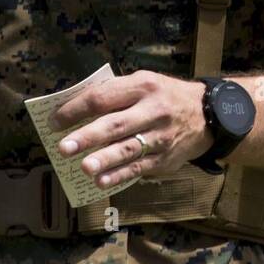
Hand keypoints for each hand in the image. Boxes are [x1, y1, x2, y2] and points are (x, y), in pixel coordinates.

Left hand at [49, 71, 213, 187]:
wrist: (208, 113)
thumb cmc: (164, 96)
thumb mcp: (145, 82)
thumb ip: (115, 93)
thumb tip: (76, 109)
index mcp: (143, 86)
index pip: (103, 97)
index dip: (77, 109)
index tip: (55, 121)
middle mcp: (153, 110)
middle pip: (115, 124)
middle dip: (87, 136)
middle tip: (63, 147)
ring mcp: (161, 136)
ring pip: (128, 149)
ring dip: (104, 159)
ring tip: (84, 167)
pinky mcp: (165, 158)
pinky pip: (139, 168)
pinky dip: (119, 175)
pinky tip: (101, 181)